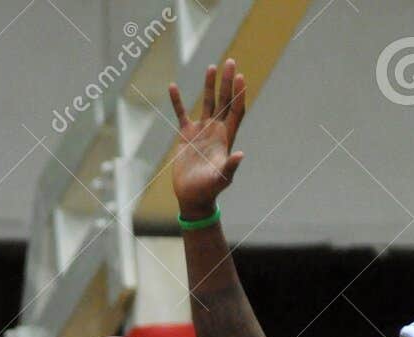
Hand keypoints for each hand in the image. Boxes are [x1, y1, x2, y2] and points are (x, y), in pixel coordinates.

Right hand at [169, 59, 246, 218]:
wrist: (192, 197)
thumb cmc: (209, 191)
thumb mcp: (221, 179)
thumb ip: (230, 167)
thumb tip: (240, 154)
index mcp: (226, 138)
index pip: (236, 111)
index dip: (239, 95)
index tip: (240, 77)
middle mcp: (216, 131)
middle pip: (224, 101)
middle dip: (227, 82)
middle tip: (230, 61)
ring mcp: (202, 131)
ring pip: (207, 103)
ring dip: (209, 86)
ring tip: (211, 66)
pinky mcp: (187, 135)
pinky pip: (181, 114)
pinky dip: (177, 101)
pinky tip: (173, 86)